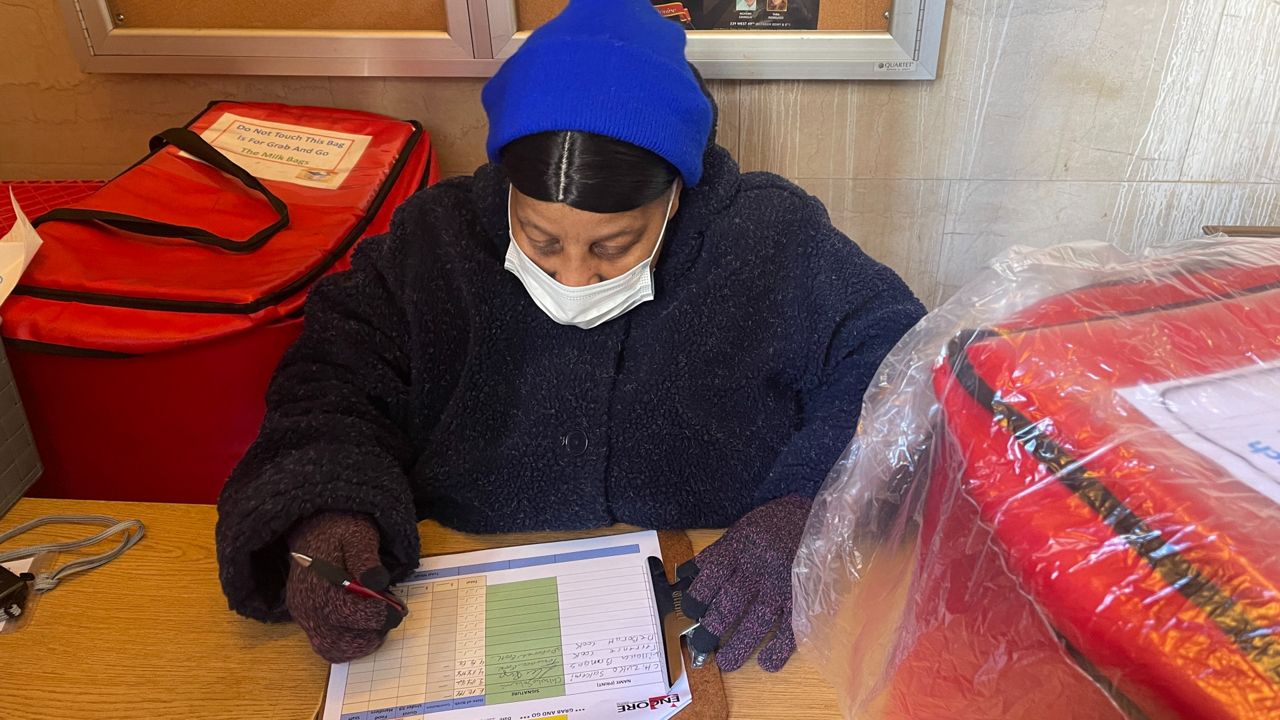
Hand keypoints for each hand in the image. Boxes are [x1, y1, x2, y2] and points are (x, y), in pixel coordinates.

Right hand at [286, 512, 402, 662]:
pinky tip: (365, 627)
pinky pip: (327, 644)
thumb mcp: (357, 534)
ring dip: (360, 642)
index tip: (397, 611)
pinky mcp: (307, 621)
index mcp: (316, 583)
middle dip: (370, 633)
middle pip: (338, 639)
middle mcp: (305, 606)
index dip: (376, 616)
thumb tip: (376, 581)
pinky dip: (348, 643)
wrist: (315, 526)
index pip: (345, 613)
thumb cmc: (339, 529)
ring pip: (332, 648)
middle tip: (392, 616)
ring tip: (379, 621)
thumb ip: (366, 558)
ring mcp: (303, 616)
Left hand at [683, 495, 811, 671]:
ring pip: (758, 619)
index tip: (690, 613)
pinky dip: (779, 648)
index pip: (712, 574)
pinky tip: (767, 662)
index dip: (697, 597)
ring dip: (740, 645)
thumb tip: (689, 576)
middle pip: (731, 602)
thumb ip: (718, 553)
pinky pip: (791, 626)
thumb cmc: (776, 525)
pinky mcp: (804, 597)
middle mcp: (759, 566)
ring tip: (727, 662)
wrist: (823, 516)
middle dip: (713, 628)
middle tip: (702, 646)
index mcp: (740, 546)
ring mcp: (783, 583)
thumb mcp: (743, 529)